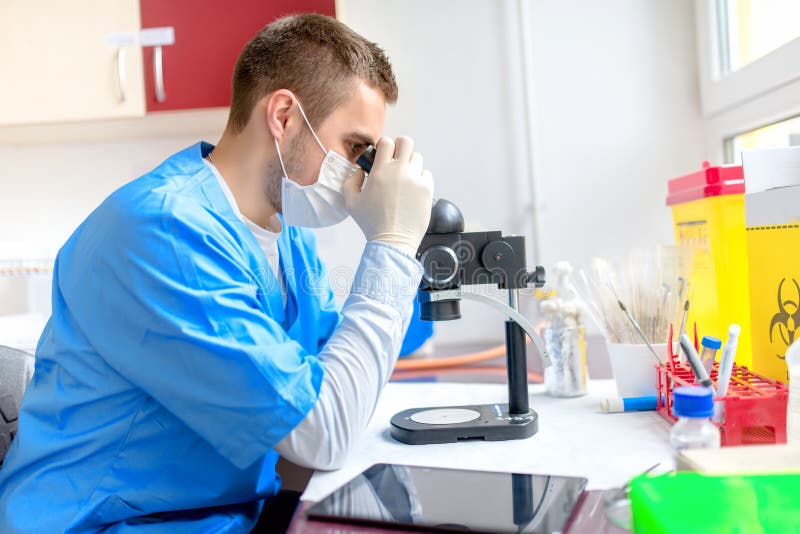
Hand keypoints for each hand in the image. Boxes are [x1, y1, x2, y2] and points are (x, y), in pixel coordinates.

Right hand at [343, 137, 433, 256]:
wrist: (393, 241)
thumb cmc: (372, 224)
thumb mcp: (351, 202)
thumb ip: (351, 181)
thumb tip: (360, 170)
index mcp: (380, 171)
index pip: (387, 142)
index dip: (385, 146)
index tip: (384, 154)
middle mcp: (399, 171)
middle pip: (406, 142)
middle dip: (401, 147)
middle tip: (397, 159)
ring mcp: (415, 179)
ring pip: (417, 158)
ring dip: (410, 163)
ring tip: (404, 177)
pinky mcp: (427, 189)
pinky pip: (426, 173)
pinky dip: (420, 177)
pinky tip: (413, 188)